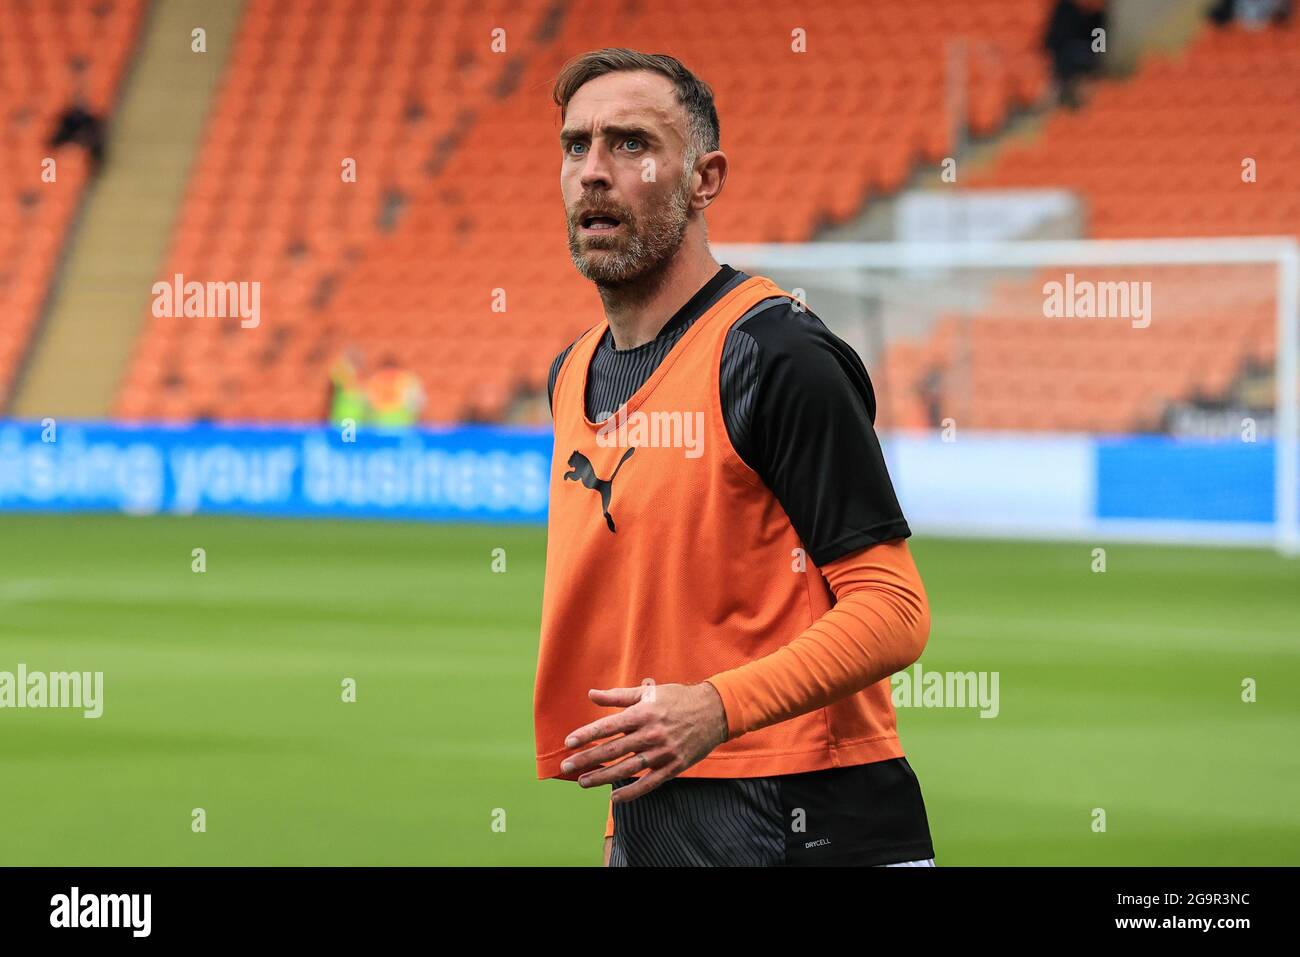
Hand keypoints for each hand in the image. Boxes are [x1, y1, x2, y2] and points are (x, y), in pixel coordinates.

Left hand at [560, 682, 728, 802]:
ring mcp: (662, 752)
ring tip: (583, 782)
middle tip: (566, 766)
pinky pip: (649, 783)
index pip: (609, 726)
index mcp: (643, 713)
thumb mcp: (649, 693)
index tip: (569, 742)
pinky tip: (614, 798)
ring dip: (602, 777)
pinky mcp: (673, 766)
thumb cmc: (678, 699)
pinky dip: (631, 792)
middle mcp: (651, 734)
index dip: (587, 734)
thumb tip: (592, 694)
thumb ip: (618, 696)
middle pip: (613, 750)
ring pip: (627, 769)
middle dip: (587, 759)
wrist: (715, 711)